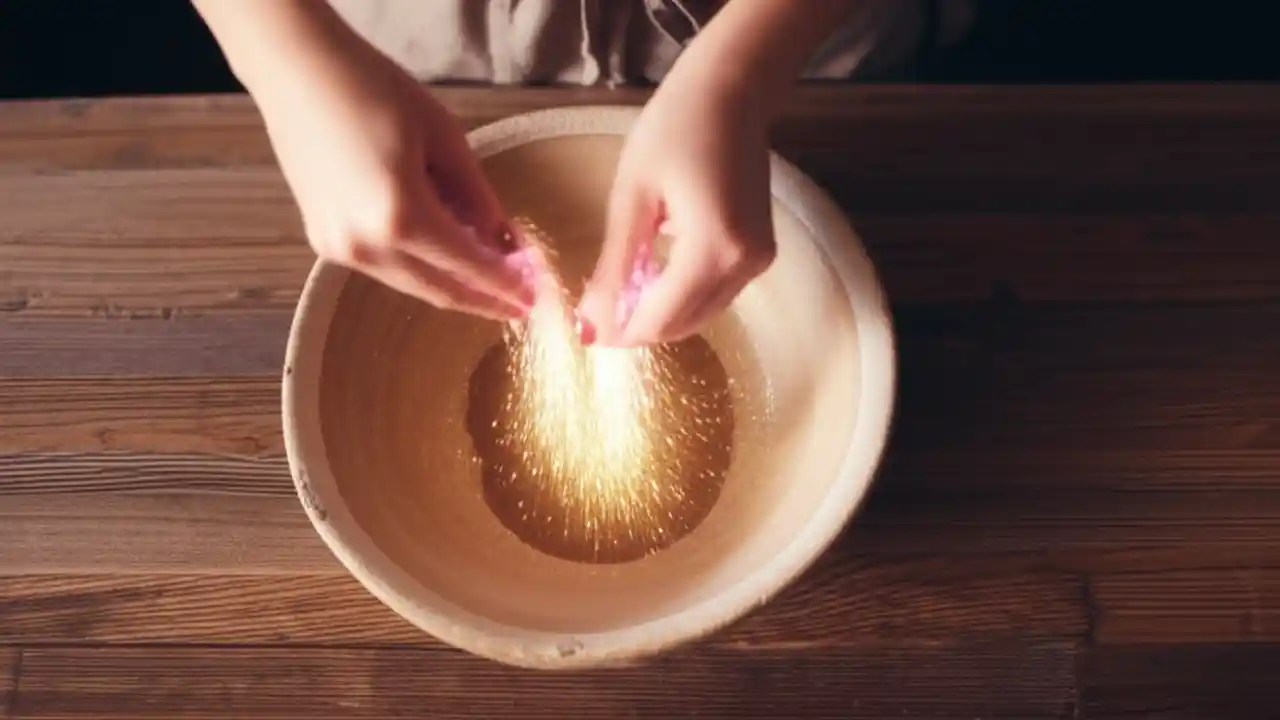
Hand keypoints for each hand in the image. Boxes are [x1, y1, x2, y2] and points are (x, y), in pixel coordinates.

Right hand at [255, 34, 530, 320]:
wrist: (297, 73)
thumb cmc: (373, 90)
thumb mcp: (444, 138)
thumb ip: (478, 198)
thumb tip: (507, 243)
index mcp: (401, 216)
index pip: (469, 267)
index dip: (506, 287)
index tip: (535, 298)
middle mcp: (367, 245)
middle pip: (439, 290)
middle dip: (483, 300)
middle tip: (518, 305)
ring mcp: (339, 248)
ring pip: (411, 284)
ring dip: (452, 286)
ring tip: (490, 284)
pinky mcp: (324, 241)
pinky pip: (384, 268)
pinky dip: (419, 268)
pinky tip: (444, 257)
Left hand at [577, 74, 774, 345]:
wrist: (731, 93)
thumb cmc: (674, 130)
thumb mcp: (632, 199)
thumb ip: (614, 267)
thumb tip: (591, 324)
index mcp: (713, 248)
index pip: (660, 317)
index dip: (619, 331)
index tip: (582, 331)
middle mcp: (744, 264)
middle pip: (682, 324)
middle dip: (637, 327)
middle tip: (593, 315)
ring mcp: (757, 261)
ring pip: (700, 315)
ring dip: (659, 314)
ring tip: (617, 293)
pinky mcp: (760, 254)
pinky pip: (715, 294)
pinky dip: (681, 297)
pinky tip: (651, 277)